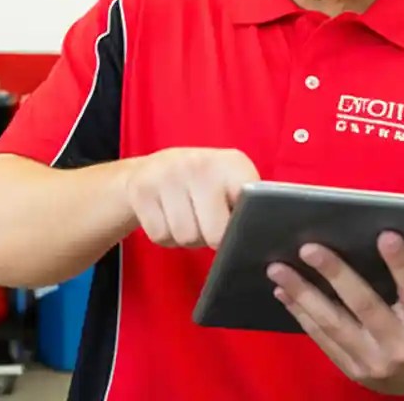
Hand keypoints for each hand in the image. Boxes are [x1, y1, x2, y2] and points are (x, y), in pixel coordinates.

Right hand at [122, 147, 258, 248]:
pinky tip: (168, 217)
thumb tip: (261, 239)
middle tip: (207, 222)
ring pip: (186, 238)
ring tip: (188, 217)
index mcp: (233, 163)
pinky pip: (161, 236)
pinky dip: (166, 236)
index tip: (237, 228)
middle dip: (211, 238)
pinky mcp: (142, 190)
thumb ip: (247, 205)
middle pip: (215, 234)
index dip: (242, 229)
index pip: (249, 210)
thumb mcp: (230, 182)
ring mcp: (168, 175)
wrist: (151, 170)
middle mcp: (201, 163)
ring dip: (188, 238)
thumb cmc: (202, 184)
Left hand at [267, 232, 403, 395]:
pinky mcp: (354, 370)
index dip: (402, 264)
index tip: (386, 235)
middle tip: (308, 248)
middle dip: (335, 274)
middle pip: (365, 304)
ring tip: (278, 269)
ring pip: (333, 323)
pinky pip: (323, 339)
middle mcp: (400, 345)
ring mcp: (374, 361)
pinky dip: (302, 314)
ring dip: (302, 293)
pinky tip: (284, 292)